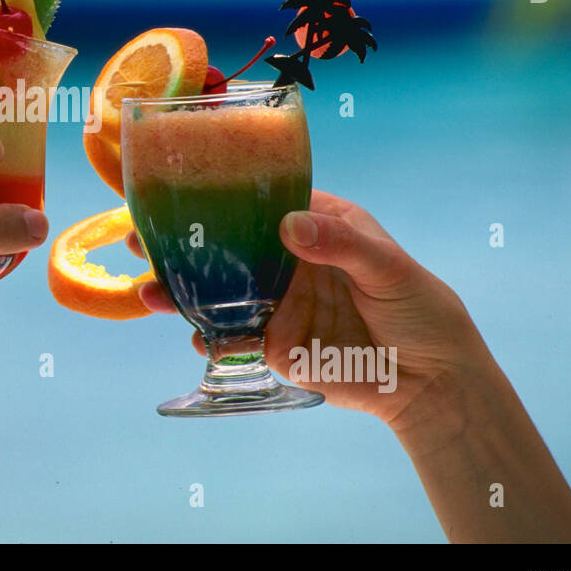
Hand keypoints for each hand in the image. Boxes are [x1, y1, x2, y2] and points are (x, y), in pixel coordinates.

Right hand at [129, 189, 570, 541]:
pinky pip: (231, 337)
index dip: (217, 193)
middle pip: (227, 244)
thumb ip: (340, 245)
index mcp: (315, 224)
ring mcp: (276, 302)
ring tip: (149, 290)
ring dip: (182, 290)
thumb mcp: (388, 268)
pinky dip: (208, 336)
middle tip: (138, 237)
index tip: (177, 189)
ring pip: (220, 291)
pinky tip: (193, 336)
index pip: (259, 200)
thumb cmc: (421, 309)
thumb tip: (289, 225)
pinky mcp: (274, 344)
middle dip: (182, 242)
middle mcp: (287, 259)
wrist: (432, 381)